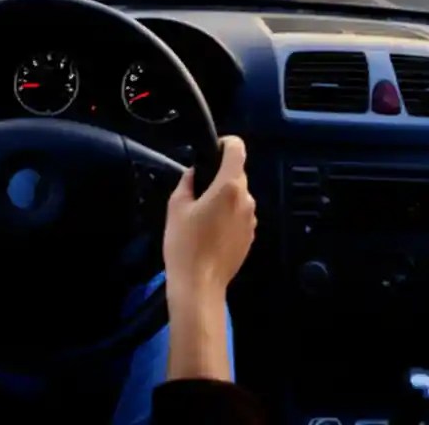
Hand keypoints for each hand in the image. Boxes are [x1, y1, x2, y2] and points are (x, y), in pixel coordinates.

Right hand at [163, 136, 255, 301]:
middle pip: (237, 174)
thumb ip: (187, 182)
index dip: (225, 143)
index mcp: (229, 187)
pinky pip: (240, 215)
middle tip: (197, 191)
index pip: (237, 149)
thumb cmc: (185, 244)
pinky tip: (211, 232)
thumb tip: (195, 173)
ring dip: (224, 198)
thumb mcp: (176, 207)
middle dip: (219, 177)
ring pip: (239, 196)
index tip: (212, 151)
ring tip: (202, 216)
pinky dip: (229, 216)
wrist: (199, 285)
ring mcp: (252, 219)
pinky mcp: (251, 236)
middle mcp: (247, 199)